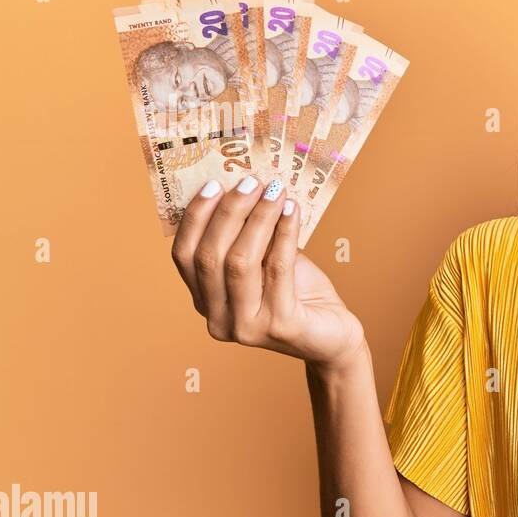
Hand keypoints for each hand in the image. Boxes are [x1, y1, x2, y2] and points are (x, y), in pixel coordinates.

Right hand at [171, 173, 365, 369]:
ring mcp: (246, 327)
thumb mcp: (265, 262)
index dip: (196, 218)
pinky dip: (284, 234)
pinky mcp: (280, 326)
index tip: (213, 184)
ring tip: (275, 190)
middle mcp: (217, 320)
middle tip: (251, 181)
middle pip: (210, 257)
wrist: (333, 334)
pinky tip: (292, 211)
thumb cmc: (298, 292)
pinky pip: (278, 269)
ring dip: (258, 219)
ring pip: (240, 262)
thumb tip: (244, 187)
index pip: (184, 256)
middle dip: (230, 212)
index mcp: (205, 301)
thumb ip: (248, 237)